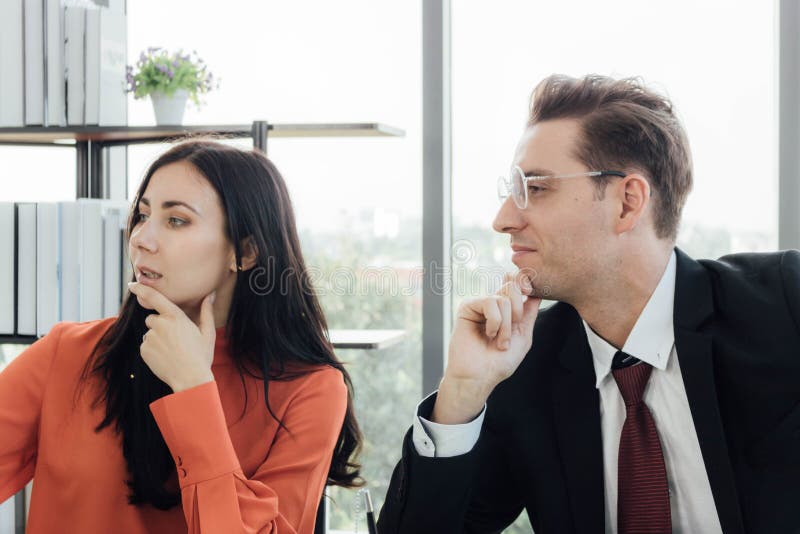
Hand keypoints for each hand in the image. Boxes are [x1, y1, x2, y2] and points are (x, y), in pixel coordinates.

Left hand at [127, 282, 216, 392]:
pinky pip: (146, 346)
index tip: (132, 284)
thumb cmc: (201, 356)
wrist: (190, 379)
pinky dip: (153, 350)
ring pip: (150, 333)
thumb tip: (210, 295)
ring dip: (157, 339)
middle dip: (160, 325)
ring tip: (172, 351)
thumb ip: (207, 312)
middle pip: (153, 318)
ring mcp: (150, 338)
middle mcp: (160, 324)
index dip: (142, 289)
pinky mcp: (143, 350)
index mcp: (175, 317)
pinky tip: (165, 358)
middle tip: (176, 339)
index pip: (155, 297)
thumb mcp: (208, 332)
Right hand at [433, 272, 540, 423]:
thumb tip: (538, 292)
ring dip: (506, 325)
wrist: (480, 376)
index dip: (526, 283)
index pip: (517, 285)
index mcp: (506, 310)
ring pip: (502, 298)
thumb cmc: (499, 362)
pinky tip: (488, 334)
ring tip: (499, 341)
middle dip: (518, 310)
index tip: (529, 293)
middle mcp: (493, 304)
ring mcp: (480, 304)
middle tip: (513, 328)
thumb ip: (530, 313)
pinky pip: (489, 301)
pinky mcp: (468, 307)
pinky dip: (495, 321)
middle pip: (512, 284)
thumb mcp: (523, 336)